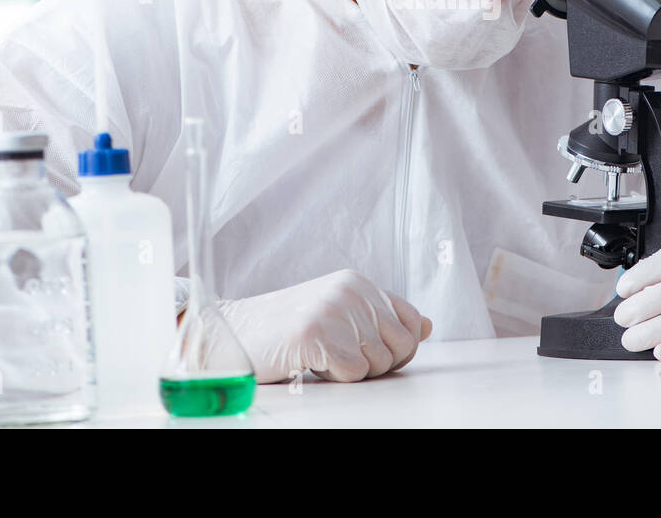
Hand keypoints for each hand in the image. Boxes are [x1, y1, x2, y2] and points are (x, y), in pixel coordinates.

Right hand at [219, 269, 432, 383]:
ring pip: (379, 362)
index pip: (412, 320)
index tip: (369, 352)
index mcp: (358, 283)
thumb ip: (380, 318)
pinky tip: (311, 363)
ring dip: (352, 371)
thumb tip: (427, 326)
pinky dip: (335, 378)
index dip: (400, 347)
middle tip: (340, 357)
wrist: (233, 334)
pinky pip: (354, 372)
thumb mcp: (339, 315)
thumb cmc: (285, 330)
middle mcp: (352, 290)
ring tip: (320, 356)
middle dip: (377, 363)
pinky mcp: (317, 333)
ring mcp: (334, 309)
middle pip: (402, 345)